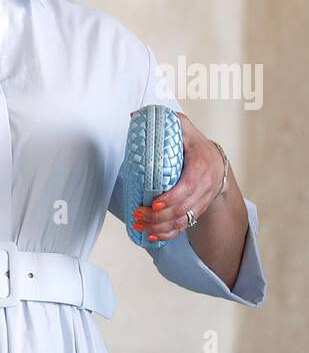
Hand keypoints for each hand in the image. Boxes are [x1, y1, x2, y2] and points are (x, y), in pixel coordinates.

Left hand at [129, 111, 224, 242]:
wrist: (217, 163)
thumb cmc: (195, 145)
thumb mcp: (184, 128)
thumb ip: (164, 120)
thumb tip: (134, 116)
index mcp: (201, 168)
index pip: (187, 188)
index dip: (170, 198)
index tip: (153, 203)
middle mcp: (204, 188)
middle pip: (182, 209)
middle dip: (158, 216)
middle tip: (137, 215)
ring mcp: (201, 202)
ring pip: (182, 221)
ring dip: (160, 227)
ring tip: (139, 226)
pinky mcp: (196, 212)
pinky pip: (183, 227)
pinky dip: (167, 235)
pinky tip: (150, 236)